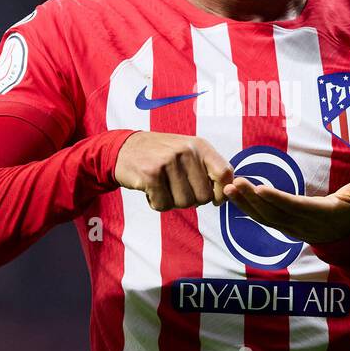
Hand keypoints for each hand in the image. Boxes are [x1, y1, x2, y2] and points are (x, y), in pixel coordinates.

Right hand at [114, 132, 233, 211]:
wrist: (123, 148)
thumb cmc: (161, 155)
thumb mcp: (188, 151)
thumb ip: (208, 168)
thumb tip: (226, 193)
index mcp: (200, 145)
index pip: (225, 173)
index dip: (221, 193)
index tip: (213, 199)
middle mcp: (186, 151)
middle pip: (204, 196)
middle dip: (191, 200)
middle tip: (177, 189)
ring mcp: (168, 162)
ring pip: (184, 203)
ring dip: (172, 202)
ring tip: (163, 187)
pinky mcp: (150, 174)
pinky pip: (163, 204)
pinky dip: (156, 203)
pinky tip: (150, 191)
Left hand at [223, 172, 349, 244]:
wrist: (342, 237)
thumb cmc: (349, 213)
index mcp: (318, 213)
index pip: (294, 206)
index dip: (277, 199)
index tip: (260, 189)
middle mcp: (300, 223)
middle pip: (272, 211)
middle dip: (252, 198)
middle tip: (235, 183)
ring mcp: (288, 227)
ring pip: (262, 217)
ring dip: (244, 203)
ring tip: (228, 188)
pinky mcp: (281, 226)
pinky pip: (260, 219)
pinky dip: (245, 209)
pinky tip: (233, 197)